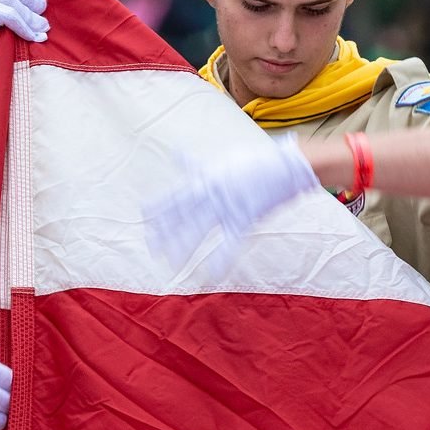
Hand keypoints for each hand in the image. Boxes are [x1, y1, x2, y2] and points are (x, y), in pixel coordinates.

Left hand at [144, 133, 317, 273]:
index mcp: (205, 177)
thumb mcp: (220, 160)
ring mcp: (227, 206)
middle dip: (165, 231)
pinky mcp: (245, 219)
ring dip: (185, 247)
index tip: (143, 216)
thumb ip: (197, 164)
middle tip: (151, 246)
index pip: (175, 194)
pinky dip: (221, 260)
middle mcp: (212, 192)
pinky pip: (230, 243)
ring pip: (200, 230)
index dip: (159, 206)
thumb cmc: (253, 162)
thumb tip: (177, 154)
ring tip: (171, 262)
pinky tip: (212, 275)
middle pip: (182, 215)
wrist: (285, 165)